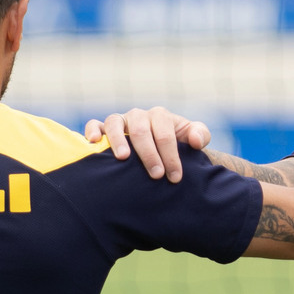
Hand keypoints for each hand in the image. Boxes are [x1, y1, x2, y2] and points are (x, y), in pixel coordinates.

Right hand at [83, 107, 211, 181]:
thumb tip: (195, 140)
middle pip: (141, 130)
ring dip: (119, 140)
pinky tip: (93, 142)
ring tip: (123, 158)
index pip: (165, 134)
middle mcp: (139, 116)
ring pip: (115, 123)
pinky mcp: (104, 128)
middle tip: (156, 175)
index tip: (174, 177)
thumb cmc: (177, 144)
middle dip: (150, 154)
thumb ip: (200, 135)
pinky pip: (95, 124)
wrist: (159, 147)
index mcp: (161, 117)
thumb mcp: (192, 139)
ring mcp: (121, 121)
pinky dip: (93, 130)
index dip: (171, 155)